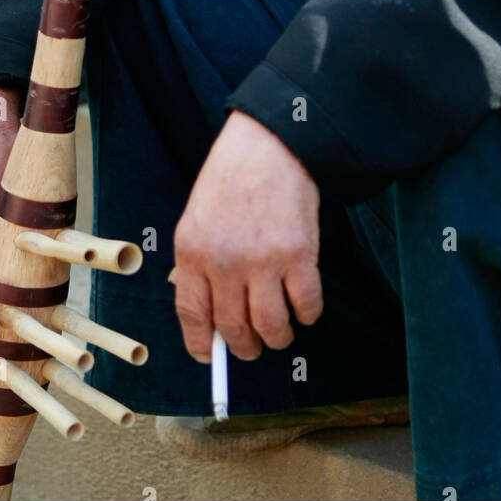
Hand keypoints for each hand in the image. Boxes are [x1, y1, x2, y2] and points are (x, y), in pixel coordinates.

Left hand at [173, 111, 322, 362]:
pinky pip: (306, 305)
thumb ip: (202, 262)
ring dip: (278, 338)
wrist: (270, 142)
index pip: (192, 315)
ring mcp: (263, 260)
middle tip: (253, 347)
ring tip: (281, 333)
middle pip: (233, 328)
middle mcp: (224, 261)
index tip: (210, 358)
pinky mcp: (299, 255)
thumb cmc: (233, 177)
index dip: (202, 344)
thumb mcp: (199, 217)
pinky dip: (308, 315)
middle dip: (244, 348)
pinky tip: (305, 307)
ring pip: (271, 327)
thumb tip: (214, 314)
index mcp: (192, 251)